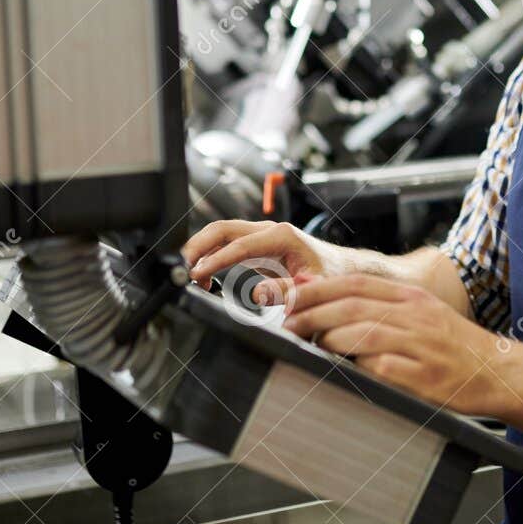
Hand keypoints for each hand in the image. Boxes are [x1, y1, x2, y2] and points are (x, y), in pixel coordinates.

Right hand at [182, 219, 347, 305]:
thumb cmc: (330, 275)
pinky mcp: (255, 246)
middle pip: (223, 229)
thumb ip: (288, 291)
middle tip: (183, 268)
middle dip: (199, 246)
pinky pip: (225, 246)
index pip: (240, 243)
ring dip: (201, 251)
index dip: (217, 259)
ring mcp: (260, 236)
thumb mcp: (314, 287)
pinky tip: (206, 278)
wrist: (340, 269)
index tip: (200, 275)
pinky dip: (210, 258)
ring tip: (192, 277)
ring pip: (220, 234)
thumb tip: (257, 294)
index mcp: (282, 236)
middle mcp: (268, 231)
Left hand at [282, 275, 510, 416]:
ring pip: (364, 334)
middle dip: (312, 314)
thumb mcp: (418, 313)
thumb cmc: (452, 345)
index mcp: (411, 297)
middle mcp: (416, 316)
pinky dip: (357, 367)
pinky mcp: (424, 377)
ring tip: (307, 347)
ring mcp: (421, 346)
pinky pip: (382, 368)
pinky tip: (341, 370)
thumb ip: (373, 303)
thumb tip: (319, 294)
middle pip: (353, 307)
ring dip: (329, 340)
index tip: (290, 298)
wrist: (499, 371)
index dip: (318, 289)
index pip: (356, 283)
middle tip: (288, 325)